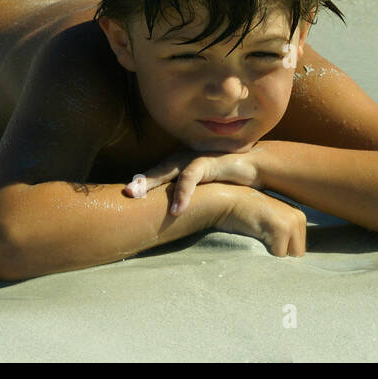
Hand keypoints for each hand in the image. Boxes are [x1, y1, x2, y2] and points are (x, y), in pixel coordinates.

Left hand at [123, 147, 261, 214]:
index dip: (139, 183)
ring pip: (166, 170)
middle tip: (123, 193)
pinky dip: (182, 193)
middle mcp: (183, 160)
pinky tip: (176, 209)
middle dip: (138, 181)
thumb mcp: (203, 190)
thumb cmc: (227, 179)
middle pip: (155, 170)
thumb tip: (171, 219)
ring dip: (151, 182)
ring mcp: (194, 159)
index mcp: (179, 167)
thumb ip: (188, 198)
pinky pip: (190, 177)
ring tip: (137, 196)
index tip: (122, 197)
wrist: (254, 166)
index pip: (154, 175)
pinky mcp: (207, 162)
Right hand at [214, 184, 306, 256]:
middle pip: (298, 253)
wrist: (226, 200)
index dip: (282, 250)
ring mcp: (292, 222)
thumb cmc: (241, 214)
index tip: (266, 241)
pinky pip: (279, 255)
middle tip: (262, 241)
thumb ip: (280, 235)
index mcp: (298, 217)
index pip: (298, 248)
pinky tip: (256, 236)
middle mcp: (299, 217)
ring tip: (259, 238)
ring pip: (290, 256)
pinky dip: (267, 253)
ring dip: (275, 254)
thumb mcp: (267, 222)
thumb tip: (287, 260)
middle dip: (281, 254)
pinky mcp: (282, 228)